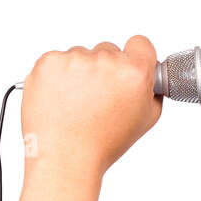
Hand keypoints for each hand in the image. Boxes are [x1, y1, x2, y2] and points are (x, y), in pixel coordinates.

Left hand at [20, 36, 162, 180]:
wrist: (65, 157)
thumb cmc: (102, 144)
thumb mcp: (145, 121)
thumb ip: (151, 91)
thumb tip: (149, 75)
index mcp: (134, 72)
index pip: (140, 43)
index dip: (134, 56)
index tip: (126, 69)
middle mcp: (105, 61)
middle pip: (107, 50)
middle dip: (104, 70)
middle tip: (97, 99)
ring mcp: (74, 59)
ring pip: (80, 56)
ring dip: (78, 74)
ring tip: (75, 104)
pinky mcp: (48, 63)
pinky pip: (56, 61)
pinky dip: (56, 77)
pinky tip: (59, 100)